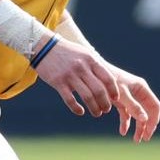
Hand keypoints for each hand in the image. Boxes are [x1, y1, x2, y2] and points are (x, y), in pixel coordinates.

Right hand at [34, 39, 159, 141]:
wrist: (44, 46)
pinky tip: (81, 112)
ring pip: (87, 97)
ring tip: (97, 113)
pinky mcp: (58, 82)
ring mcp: (69, 75)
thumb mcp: (84, 53)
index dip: (113, 91)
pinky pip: (70, 100)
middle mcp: (81, 67)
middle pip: (99, 90)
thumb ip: (96, 65)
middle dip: (105, 103)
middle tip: (106, 110)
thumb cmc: (68, 52)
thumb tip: (109, 81)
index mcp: (91, 60)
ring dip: (94, 108)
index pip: (108, 78)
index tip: (115, 99)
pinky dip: (77, 109)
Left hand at [110, 67, 159, 142]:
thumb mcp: (121, 95)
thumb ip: (133, 106)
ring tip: (135, 140)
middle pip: (147, 112)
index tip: (149, 133)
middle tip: (144, 139)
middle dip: (147, 126)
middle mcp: (138, 92)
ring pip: (138, 114)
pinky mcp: (120, 100)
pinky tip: (122, 131)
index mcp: (142, 88)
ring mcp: (129, 96)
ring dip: (138, 127)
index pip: (154, 106)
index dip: (154, 120)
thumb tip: (145, 120)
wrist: (91, 73)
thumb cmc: (107, 81)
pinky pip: (126, 113)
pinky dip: (126, 122)